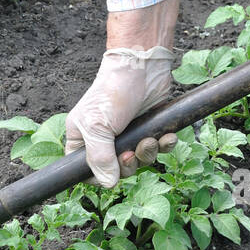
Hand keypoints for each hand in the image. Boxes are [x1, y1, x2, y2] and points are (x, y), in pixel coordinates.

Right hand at [64, 47, 177, 187]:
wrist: (142, 66)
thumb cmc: (112, 92)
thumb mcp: (97, 127)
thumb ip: (99, 159)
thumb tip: (108, 184)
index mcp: (82, 139)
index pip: (84, 171)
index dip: (98, 177)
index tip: (109, 173)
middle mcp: (104, 139)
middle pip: (116, 170)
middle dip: (128, 165)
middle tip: (131, 153)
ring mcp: (128, 135)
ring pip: (139, 161)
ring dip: (147, 154)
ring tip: (149, 139)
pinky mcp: (149, 128)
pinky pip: (158, 148)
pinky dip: (164, 145)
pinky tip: (167, 136)